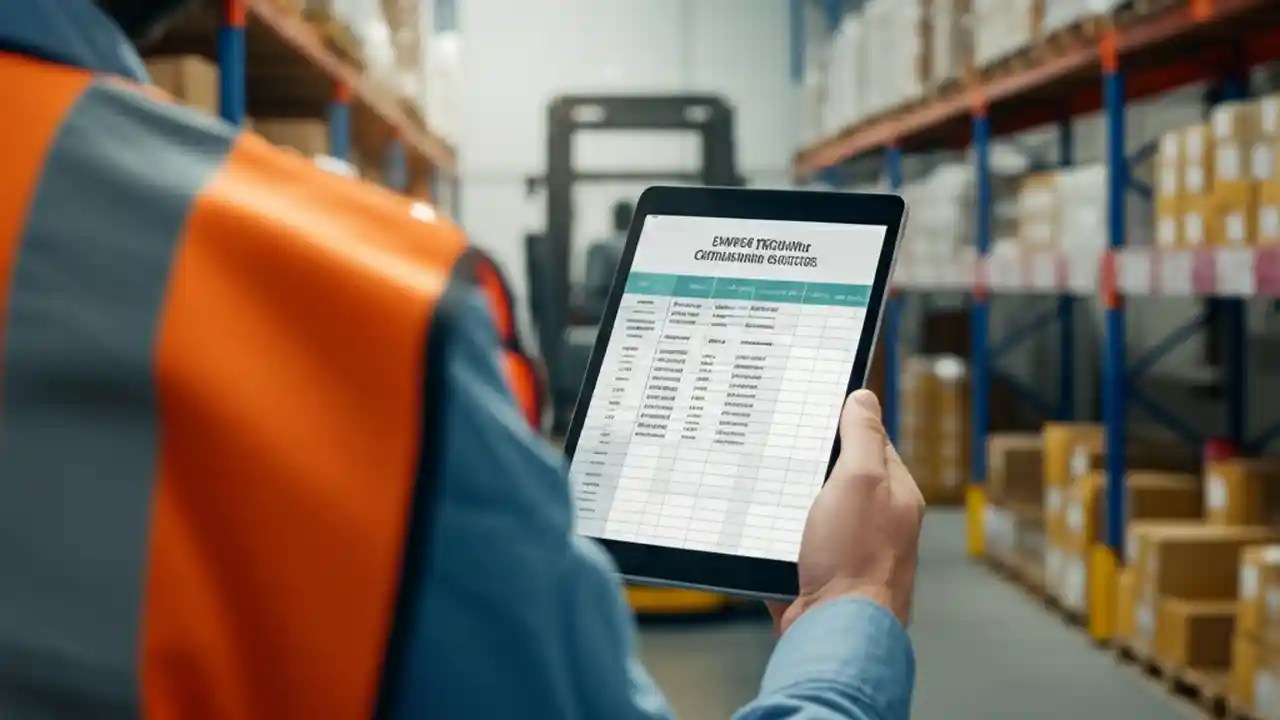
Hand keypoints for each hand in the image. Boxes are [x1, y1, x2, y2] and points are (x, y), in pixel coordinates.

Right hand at [767, 389, 923, 632]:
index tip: (811, 410)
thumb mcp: (860, 480)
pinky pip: (788, 547)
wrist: (834, 632)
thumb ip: (862, 437)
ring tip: (755, 480)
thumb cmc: (856, 557)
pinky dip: (771, 538)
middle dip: (807, 465)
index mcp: (894, 496)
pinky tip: (751, 525)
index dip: (844, 425)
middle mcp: (875, 524)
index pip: (872, 445)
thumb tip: (863, 397)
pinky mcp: (815, 577)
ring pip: (808, 513)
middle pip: (837, 478)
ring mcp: (845, 553)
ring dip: (784, 503)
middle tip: (774, 443)